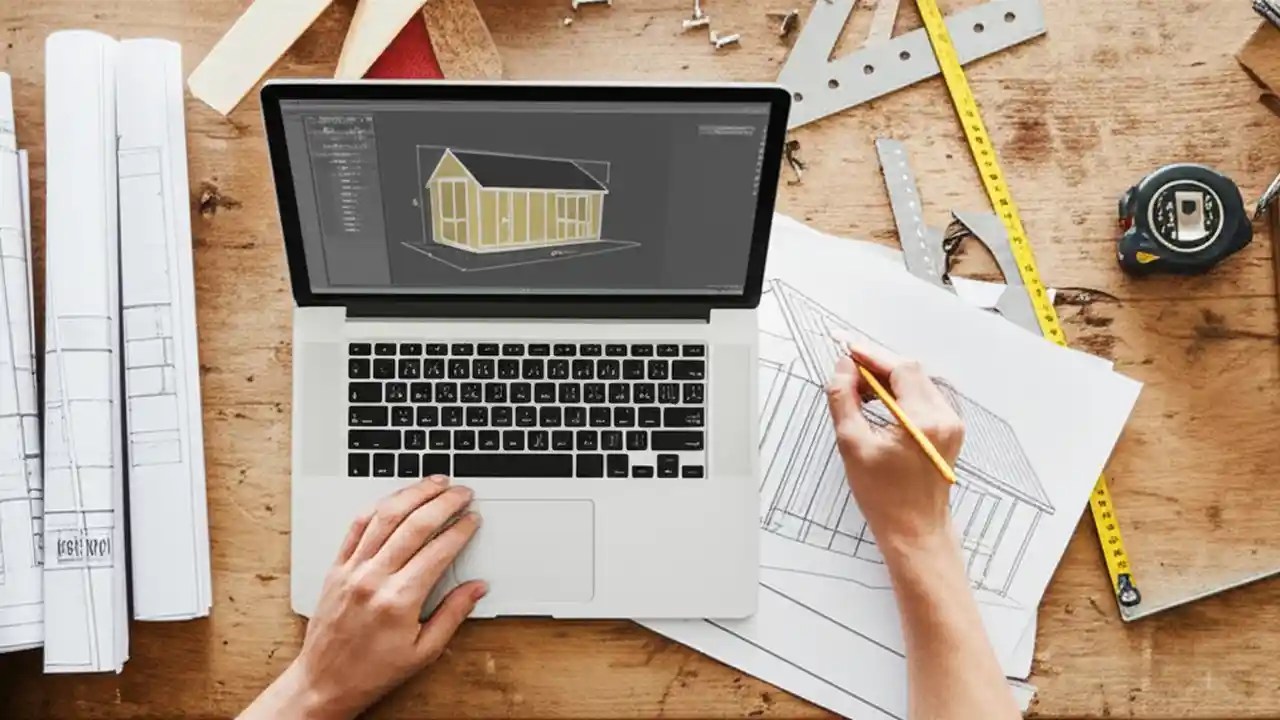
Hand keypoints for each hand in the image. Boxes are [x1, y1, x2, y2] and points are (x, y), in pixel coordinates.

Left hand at [241, 476, 485, 719]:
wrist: (324, 682)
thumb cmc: (372, 672)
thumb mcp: (424, 652)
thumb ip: (453, 614)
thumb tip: (477, 588)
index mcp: (399, 600)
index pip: (438, 550)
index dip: (461, 529)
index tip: (473, 519)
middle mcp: (373, 579)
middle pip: (414, 524)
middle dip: (443, 502)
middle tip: (461, 492)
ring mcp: (352, 570)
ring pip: (384, 516)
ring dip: (412, 493)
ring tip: (433, 483)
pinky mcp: (336, 568)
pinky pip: (356, 526)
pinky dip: (377, 506)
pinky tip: (395, 498)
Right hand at [825, 340, 963, 561]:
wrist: (916, 530)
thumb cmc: (884, 498)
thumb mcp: (853, 445)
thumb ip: (844, 400)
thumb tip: (843, 368)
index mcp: (924, 421)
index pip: (900, 369)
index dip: (872, 355)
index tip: (848, 350)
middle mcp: (945, 417)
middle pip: (911, 371)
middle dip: (878, 366)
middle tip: (849, 371)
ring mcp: (951, 423)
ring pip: (917, 382)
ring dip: (888, 380)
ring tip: (859, 391)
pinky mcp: (949, 430)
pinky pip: (923, 398)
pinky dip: (900, 394)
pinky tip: (878, 403)